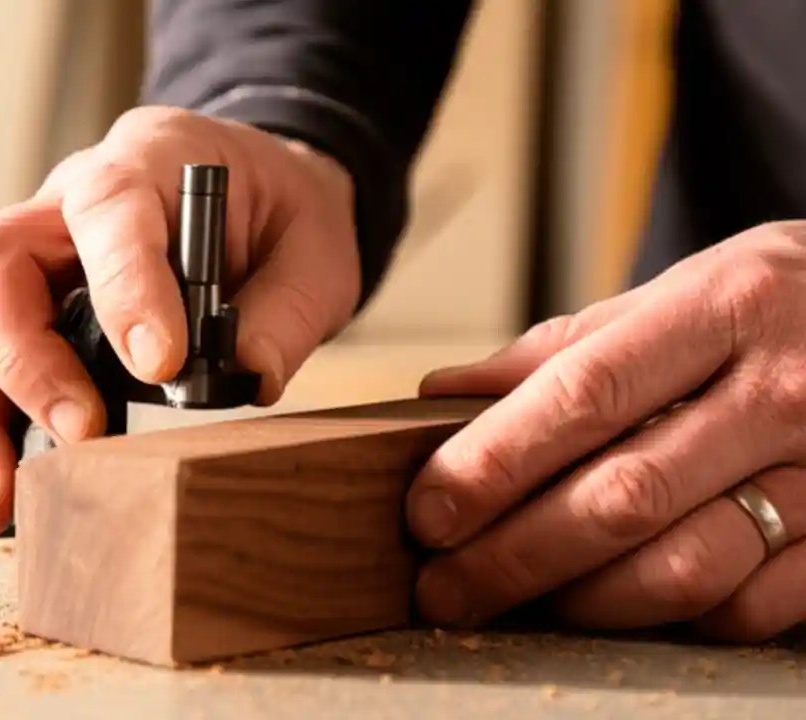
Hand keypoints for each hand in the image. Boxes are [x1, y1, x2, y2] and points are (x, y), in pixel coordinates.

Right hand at [0, 107, 360, 544]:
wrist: (261, 202)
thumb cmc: (279, 216)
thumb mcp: (315, 247)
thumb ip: (288, 306)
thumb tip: (251, 375)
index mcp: (142, 163)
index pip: (109, 211)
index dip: (126, 286)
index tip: (160, 364)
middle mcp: (62, 213)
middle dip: (23, 361)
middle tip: (76, 436)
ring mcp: (35, 273)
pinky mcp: (27, 330)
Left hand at [409, 221, 805, 641]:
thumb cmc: (768, 309)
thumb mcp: (678, 293)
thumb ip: (565, 348)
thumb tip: (441, 394)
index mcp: (722, 309)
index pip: (585, 394)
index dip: (495, 462)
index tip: (428, 512)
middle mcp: (783, 391)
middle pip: (624, 496)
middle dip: (513, 556)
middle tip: (442, 588)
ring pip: (686, 568)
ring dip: (582, 600)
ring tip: (518, 599)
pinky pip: (749, 609)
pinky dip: (670, 620)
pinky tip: (621, 602)